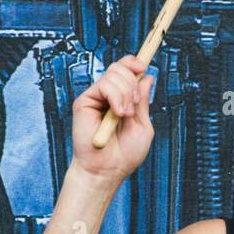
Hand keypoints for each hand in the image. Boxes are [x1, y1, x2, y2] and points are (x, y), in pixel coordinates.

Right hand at [71, 55, 154, 181]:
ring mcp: (96, 98)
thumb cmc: (125, 154)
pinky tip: (118, 113)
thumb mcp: (142, 126)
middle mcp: (107, 96)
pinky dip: (116, 97)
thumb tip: (148, 77)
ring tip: (126, 115)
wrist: (107, 170)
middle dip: (133, 82)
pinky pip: (104, 85)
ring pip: (113, 74)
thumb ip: (143, 102)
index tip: (144, 67)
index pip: (125, 71)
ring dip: (126, 93)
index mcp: (121, 100)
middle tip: (134, 106)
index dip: (133, 63)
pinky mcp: (85, 101)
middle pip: (120, 67)